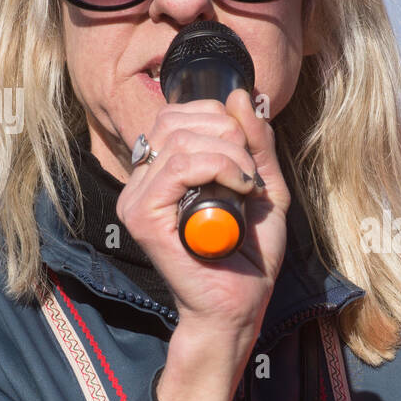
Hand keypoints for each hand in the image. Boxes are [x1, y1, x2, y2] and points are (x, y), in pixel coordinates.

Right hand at [126, 91, 289, 400]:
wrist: (238, 305)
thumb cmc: (247, 255)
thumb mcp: (263, 187)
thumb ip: (255, 143)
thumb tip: (239, 94)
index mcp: (162, 170)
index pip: (180, 113)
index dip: (222, 121)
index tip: (248, 158)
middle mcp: (142, 179)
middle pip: (177, 118)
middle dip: (228, 135)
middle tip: (250, 174)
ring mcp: (137, 198)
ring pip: (181, 139)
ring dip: (229, 155)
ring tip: (247, 187)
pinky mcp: (143, 216)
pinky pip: (177, 166)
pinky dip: (218, 168)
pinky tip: (239, 190)